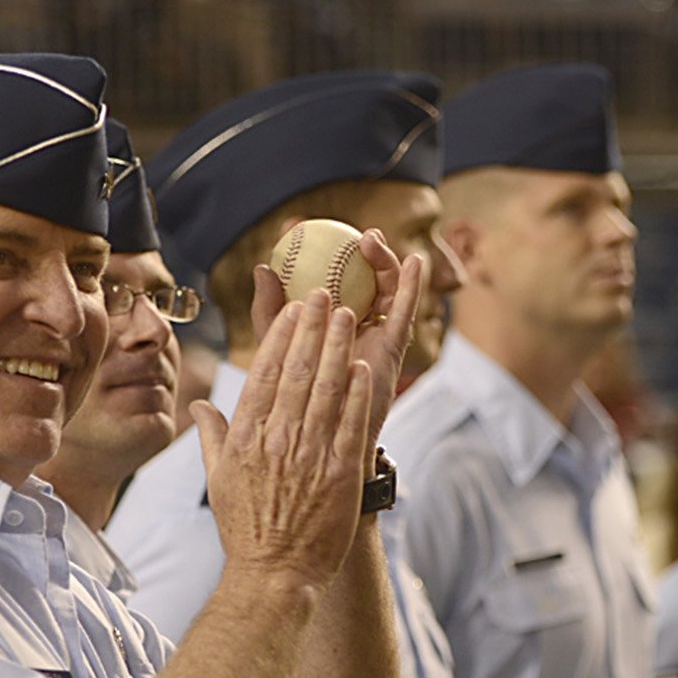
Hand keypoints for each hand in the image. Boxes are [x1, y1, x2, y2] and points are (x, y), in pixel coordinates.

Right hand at [195, 286, 373, 589]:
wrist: (275, 575)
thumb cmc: (246, 529)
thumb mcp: (218, 480)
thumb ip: (212, 437)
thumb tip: (199, 407)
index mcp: (245, 436)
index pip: (264, 372)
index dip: (281, 334)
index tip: (293, 308)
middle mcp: (276, 440)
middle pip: (296, 371)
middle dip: (312, 327)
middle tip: (325, 294)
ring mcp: (310, 456)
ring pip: (325, 389)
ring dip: (337, 348)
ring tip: (348, 315)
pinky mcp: (340, 474)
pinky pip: (350, 424)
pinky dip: (357, 393)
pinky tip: (364, 366)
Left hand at [249, 230, 423, 444]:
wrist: (313, 450)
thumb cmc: (291, 405)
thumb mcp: (274, 350)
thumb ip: (269, 313)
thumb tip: (263, 268)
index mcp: (323, 327)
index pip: (324, 279)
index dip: (315, 251)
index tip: (299, 226)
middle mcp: (352, 329)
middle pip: (360, 280)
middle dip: (356, 251)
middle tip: (347, 230)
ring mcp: (372, 338)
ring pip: (384, 291)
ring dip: (383, 261)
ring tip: (370, 240)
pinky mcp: (390, 351)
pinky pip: (403, 314)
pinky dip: (412, 286)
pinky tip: (415, 262)